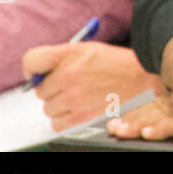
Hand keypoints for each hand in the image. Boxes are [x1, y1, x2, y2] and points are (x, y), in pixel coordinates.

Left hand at [21, 42, 165, 131]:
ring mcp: (74, 98)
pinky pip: (57, 124)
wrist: (141, 79)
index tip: (38, 75)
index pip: (31, 60)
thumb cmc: (114, 63)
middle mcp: (69, 76)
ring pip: (48, 109)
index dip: (32, 70)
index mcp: (70, 55)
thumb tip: (35, 75)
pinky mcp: (80, 116)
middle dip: (52, 90)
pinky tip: (79, 109)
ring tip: (79, 97)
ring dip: (60, 106)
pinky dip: (65, 119)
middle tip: (70, 86)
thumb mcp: (87, 49)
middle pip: (40, 91)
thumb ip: (59, 58)